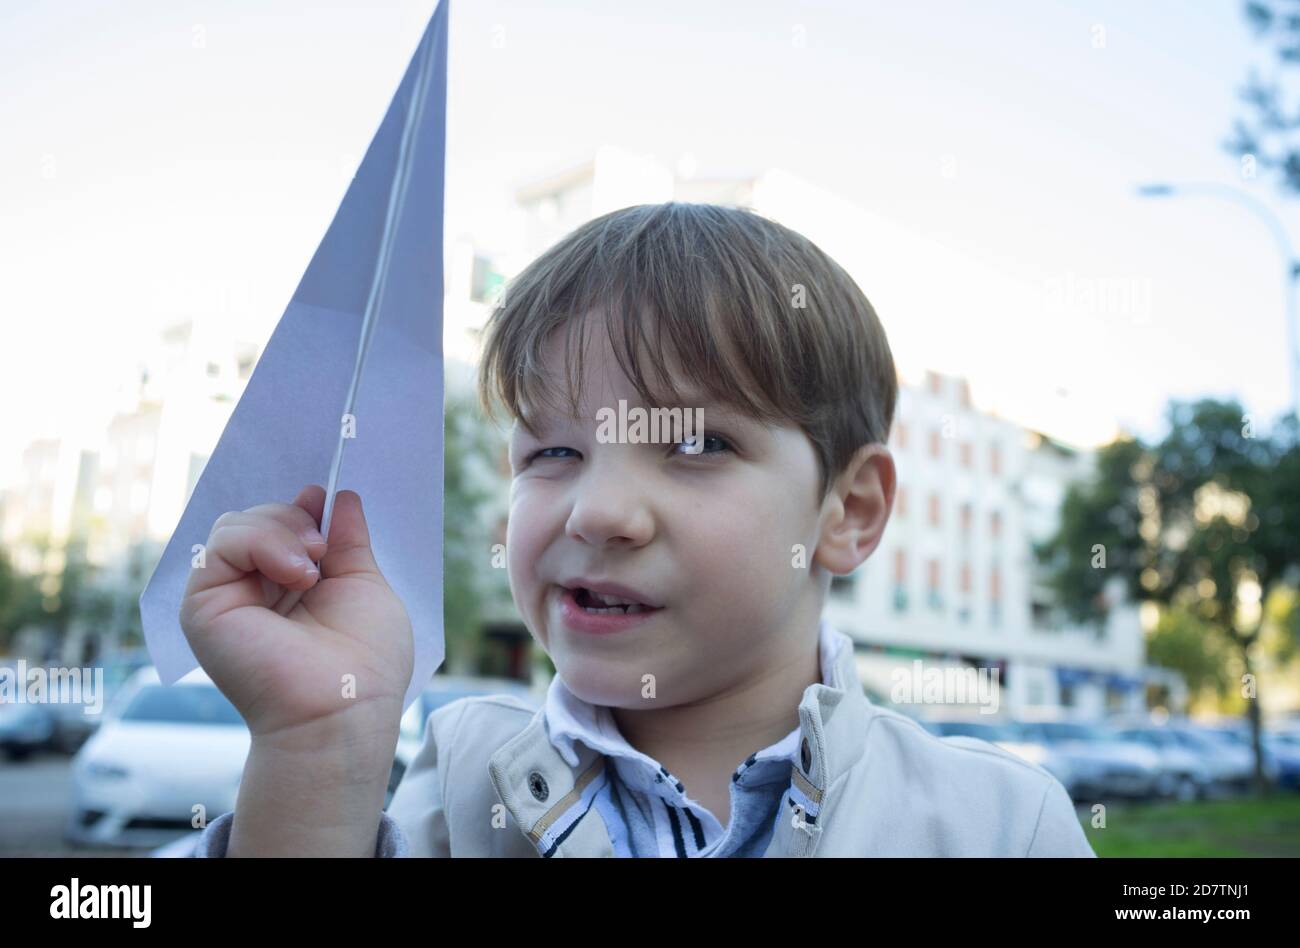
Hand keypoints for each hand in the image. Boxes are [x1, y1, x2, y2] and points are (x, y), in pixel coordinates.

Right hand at [179, 485, 413, 743]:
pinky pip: (222, 543)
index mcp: (292, 586)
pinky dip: (263, 543)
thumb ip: (348, 541)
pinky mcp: (203, 604)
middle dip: (296, 519)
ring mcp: (227, 596)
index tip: (323, 502)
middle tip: (323, 550)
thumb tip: (337, 495)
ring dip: (282, 531)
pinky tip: (295, 576)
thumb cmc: (366, 661)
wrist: (342, 709)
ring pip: (237, 524)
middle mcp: (256, 590)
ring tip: (311, 569)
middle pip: (259, 518)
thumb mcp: (365, 584)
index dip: (303, 508)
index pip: (283, 526)